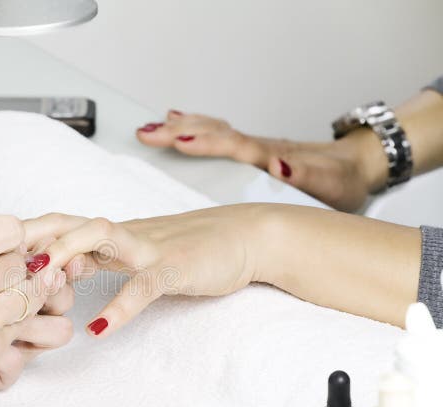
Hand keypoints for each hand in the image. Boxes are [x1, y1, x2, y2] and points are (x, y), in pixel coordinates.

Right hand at [0, 216, 60, 406]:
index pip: (8, 229)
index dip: (11, 238)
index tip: (6, 247)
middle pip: (21, 261)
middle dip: (15, 268)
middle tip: (1, 276)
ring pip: (31, 292)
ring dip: (22, 293)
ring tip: (6, 296)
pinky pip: (23, 322)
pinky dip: (17, 319)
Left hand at [25, 206, 267, 336]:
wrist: (244, 238)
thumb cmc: (188, 248)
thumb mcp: (133, 252)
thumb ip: (96, 257)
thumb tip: (58, 270)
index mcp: (109, 234)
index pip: (57, 226)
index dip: (23, 238)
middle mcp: (121, 234)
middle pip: (67, 223)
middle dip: (30, 237)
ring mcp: (148, 248)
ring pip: (99, 238)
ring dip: (65, 255)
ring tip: (38, 283)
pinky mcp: (174, 268)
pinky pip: (143, 286)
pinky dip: (119, 307)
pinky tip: (98, 329)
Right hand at [136, 110, 386, 211]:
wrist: (357, 167)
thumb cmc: (342, 182)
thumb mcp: (331, 185)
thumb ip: (305, 175)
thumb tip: (279, 165)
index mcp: (271, 156)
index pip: (233, 147)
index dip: (206, 144)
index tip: (179, 141)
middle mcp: (258, 147)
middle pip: (213, 133)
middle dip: (178, 132)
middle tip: (147, 133)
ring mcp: (253, 147)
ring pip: (211, 130)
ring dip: (180, 127)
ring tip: (149, 128)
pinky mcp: (251, 151)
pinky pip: (216, 134)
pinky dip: (193, 127)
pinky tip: (177, 124)